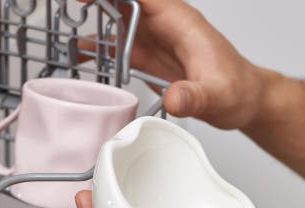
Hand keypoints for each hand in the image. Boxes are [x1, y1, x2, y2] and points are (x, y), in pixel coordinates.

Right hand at [80, 0, 268, 128]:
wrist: (243, 101)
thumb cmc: (237, 89)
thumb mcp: (217, 96)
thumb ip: (195, 97)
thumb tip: (174, 98)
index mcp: (177, 19)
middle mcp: (161, 23)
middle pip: (120, 0)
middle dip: (94, 0)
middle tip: (66, 7)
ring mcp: (152, 38)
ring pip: (114, 16)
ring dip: (90, 17)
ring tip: (61, 28)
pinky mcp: (147, 55)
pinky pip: (116, 41)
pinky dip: (95, 44)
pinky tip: (77, 52)